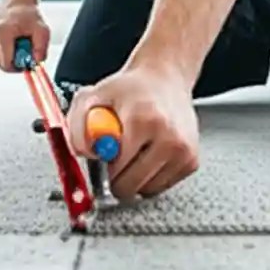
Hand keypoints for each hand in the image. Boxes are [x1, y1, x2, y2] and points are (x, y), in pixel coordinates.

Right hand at [0, 0, 49, 70]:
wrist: (16, 3)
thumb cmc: (28, 16)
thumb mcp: (42, 30)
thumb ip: (41, 48)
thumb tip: (36, 63)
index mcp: (1, 31)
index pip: (6, 63)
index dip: (19, 65)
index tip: (27, 58)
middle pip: (2, 64)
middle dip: (15, 60)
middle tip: (24, 47)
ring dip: (10, 56)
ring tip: (16, 41)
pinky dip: (4, 53)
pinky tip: (9, 41)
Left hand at [66, 62, 199, 202]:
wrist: (165, 79)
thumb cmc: (129, 90)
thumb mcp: (93, 97)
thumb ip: (78, 126)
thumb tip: (84, 154)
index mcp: (142, 120)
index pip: (115, 169)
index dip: (102, 166)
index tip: (102, 156)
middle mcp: (168, 137)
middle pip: (129, 185)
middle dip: (115, 176)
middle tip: (115, 154)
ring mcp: (183, 152)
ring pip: (145, 190)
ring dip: (134, 176)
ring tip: (134, 149)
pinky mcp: (191, 161)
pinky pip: (160, 186)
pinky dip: (150, 176)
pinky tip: (149, 153)